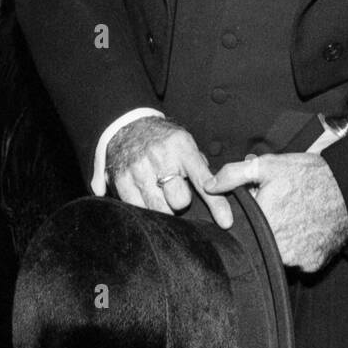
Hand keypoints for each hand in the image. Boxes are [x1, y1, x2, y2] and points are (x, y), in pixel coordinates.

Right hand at [106, 117, 231, 227]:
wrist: (129, 125)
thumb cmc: (164, 140)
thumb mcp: (185, 143)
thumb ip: (200, 167)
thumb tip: (217, 191)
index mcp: (181, 147)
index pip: (202, 180)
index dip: (216, 203)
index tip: (225, 221)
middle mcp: (160, 157)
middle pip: (179, 200)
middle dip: (181, 202)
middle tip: (176, 193)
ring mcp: (139, 169)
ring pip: (159, 208)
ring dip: (164, 207)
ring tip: (161, 194)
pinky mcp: (121, 180)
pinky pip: (138, 208)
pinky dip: (145, 207)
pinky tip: (147, 196)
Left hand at [209, 153, 347, 273]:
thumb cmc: (309, 175)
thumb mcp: (268, 165)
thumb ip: (234, 175)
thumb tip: (209, 185)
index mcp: (263, 225)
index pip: (243, 229)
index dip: (249, 216)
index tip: (260, 205)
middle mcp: (279, 249)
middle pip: (259, 242)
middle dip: (264, 228)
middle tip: (280, 209)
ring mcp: (298, 260)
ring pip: (277, 253)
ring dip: (280, 240)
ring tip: (294, 217)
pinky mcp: (314, 266)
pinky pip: (298, 260)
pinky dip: (299, 248)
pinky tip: (306, 229)